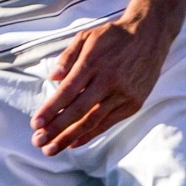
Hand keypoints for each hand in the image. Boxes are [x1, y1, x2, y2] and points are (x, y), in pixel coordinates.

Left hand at [31, 13, 175, 153]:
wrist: (150, 36)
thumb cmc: (114, 37)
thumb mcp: (86, 36)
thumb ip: (68, 56)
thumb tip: (52, 77)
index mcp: (92, 62)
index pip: (67, 91)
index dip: (51, 109)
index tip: (35, 123)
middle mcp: (108, 80)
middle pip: (78, 110)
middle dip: (56, 129)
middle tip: (38, 142)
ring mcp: (122, 94)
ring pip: (92, 121)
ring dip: (70, 137)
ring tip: (51, 149)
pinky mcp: (133, 103)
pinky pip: (108, 123)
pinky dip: (90, 135)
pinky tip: (74, 143)